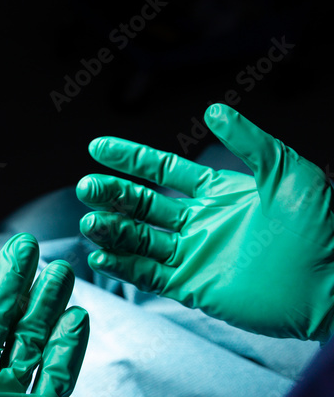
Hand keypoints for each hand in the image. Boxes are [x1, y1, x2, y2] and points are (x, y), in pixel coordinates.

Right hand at [78, 103, 333, 340]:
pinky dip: (123, 266)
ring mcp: (194, 255)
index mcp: (218, 193)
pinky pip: (149, 275)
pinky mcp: (193, 287)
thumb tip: (214, 110)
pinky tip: (101, 256)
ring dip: (111, 229)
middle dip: (113, 195)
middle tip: (86, 187)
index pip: (162, 172)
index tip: (98, 148)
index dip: (130, 159)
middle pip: (143, 205)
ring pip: (139, 239)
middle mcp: (200, 223)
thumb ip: (249, 141)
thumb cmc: (322, 226)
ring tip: (90, 222)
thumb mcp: (288, 171)